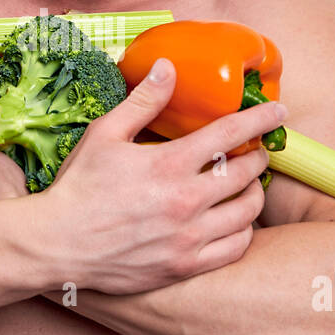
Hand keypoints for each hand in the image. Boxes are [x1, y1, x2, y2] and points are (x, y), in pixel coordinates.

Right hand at [38, 57, 283, 294]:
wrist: (56, 244)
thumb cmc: (78, 187)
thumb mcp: (105, 135)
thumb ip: (143, 102)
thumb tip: (168, 67)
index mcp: (168, 164)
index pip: (230, 134)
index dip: (260, 119)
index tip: (277, 112)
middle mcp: (185, 202)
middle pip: (246, 173)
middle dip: (259, 156)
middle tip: (257, 151)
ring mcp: (187, 238)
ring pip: (247, 212)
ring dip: (255, 193)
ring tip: (247, 185)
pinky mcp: (184, 266)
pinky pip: (234, 248)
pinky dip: (243, 231)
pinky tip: (235, 221)